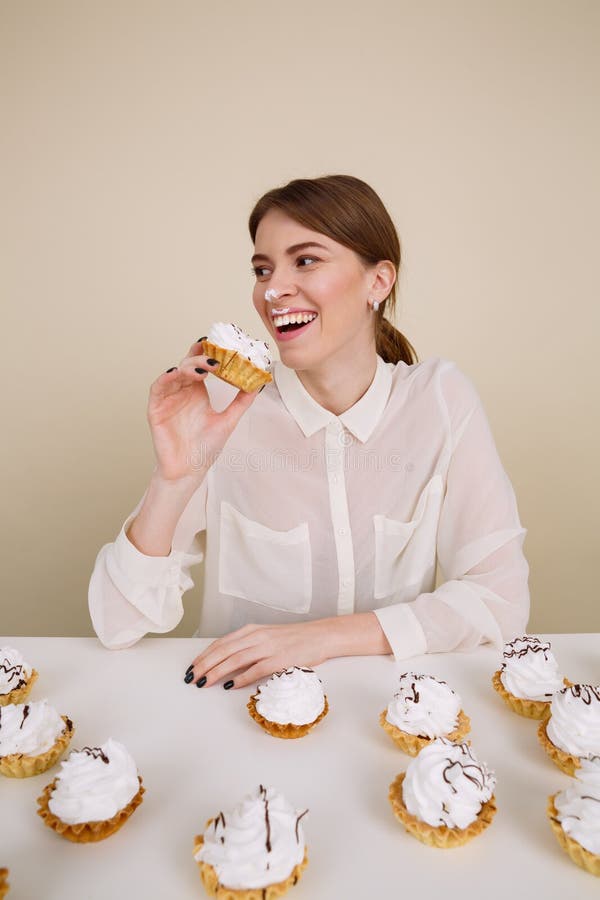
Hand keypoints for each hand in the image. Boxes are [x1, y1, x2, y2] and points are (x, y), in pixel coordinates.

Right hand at [148, 339, 259, 482]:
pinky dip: (166, 379)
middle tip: (216, 356)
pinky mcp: (156, 409)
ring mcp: (168, 399)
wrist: (189, 471)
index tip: (222, 344)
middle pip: (189, 364)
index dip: (209, 352)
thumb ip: (241, 402)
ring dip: (188, 367)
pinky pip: (158, 388)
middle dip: (201, 356)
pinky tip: (176, 374)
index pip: (201, 365)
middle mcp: (182, 392)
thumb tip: (258, 384)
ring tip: (204, 368)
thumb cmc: (205, 448)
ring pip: (175, 373)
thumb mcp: (228, 421)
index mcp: (197, 392)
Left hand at [184, 613, 391, 689]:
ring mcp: (268, 647)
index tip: (192, 667)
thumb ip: (249, 649)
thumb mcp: (267, 639)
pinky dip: (241, 677)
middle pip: (224, 651)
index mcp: (252, 631)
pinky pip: (256, 669)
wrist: (321, 636)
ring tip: (204, 683)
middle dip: (204, 665)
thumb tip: (229, 666)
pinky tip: (230, 685)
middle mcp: (257, 636)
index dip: (204, 655)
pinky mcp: (280, 659)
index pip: (221, 643)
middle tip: (191, 678)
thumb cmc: (294, 640)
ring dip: (217, 672)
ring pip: (235, 659)